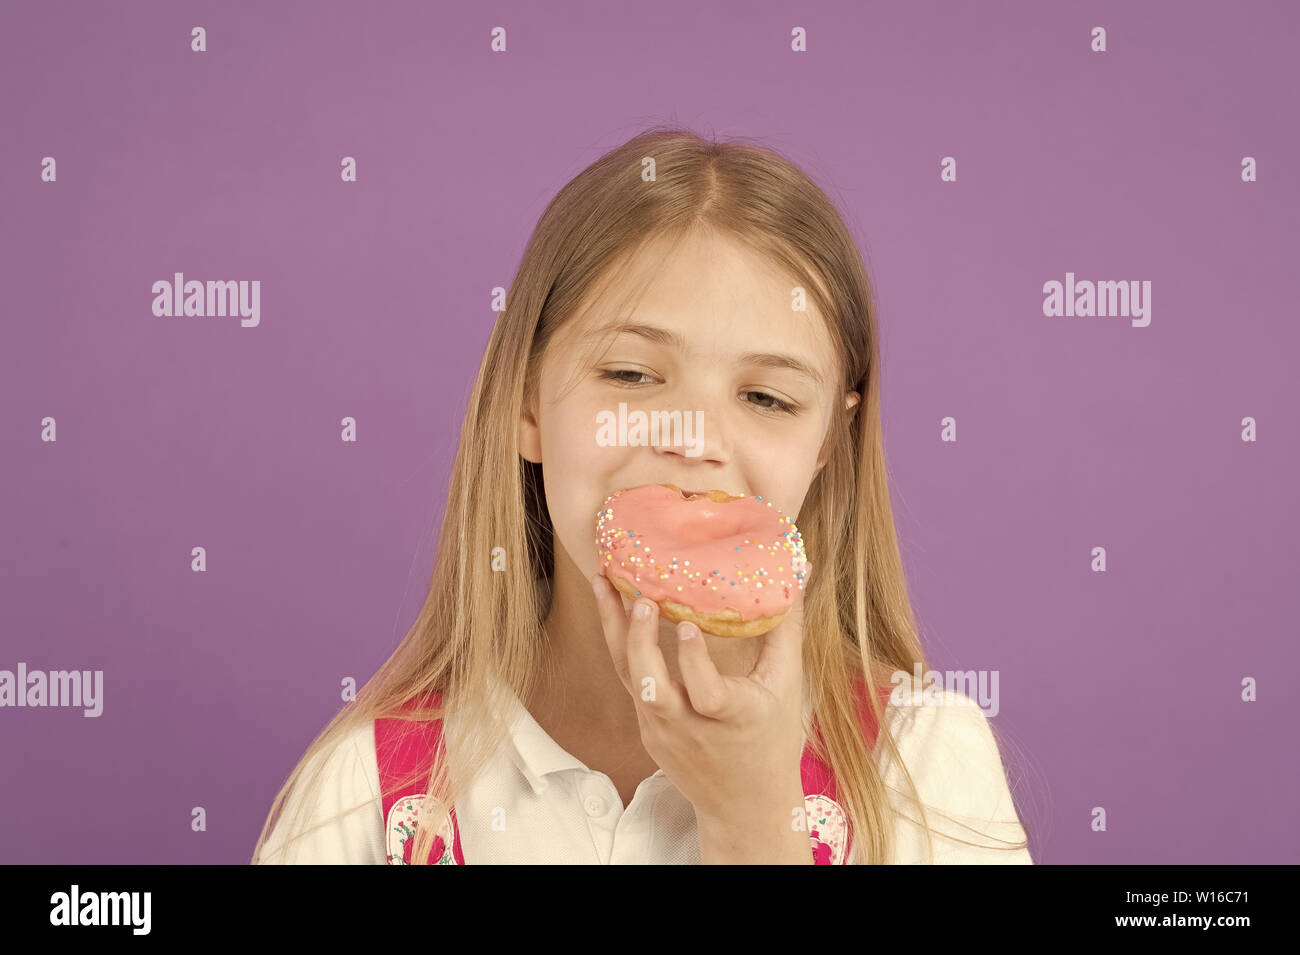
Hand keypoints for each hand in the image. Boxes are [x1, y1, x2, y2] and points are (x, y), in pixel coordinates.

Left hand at [590, 572, 807, 829]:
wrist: (744, 806)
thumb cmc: (771, 740)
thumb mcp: (786, 687)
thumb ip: (786, 629)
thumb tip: (798, 572)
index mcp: (730, 716)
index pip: (706, 691)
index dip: (693, 660)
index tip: (688, 624)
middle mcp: (689, 726)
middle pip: (652, 686)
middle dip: (640, 640)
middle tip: (640, 597)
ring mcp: (662, 730)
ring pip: (630, 678)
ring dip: (616, 630)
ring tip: (604, 584)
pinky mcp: (646, 731)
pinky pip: (630, 682)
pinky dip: (622, 646)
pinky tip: (615, 611)